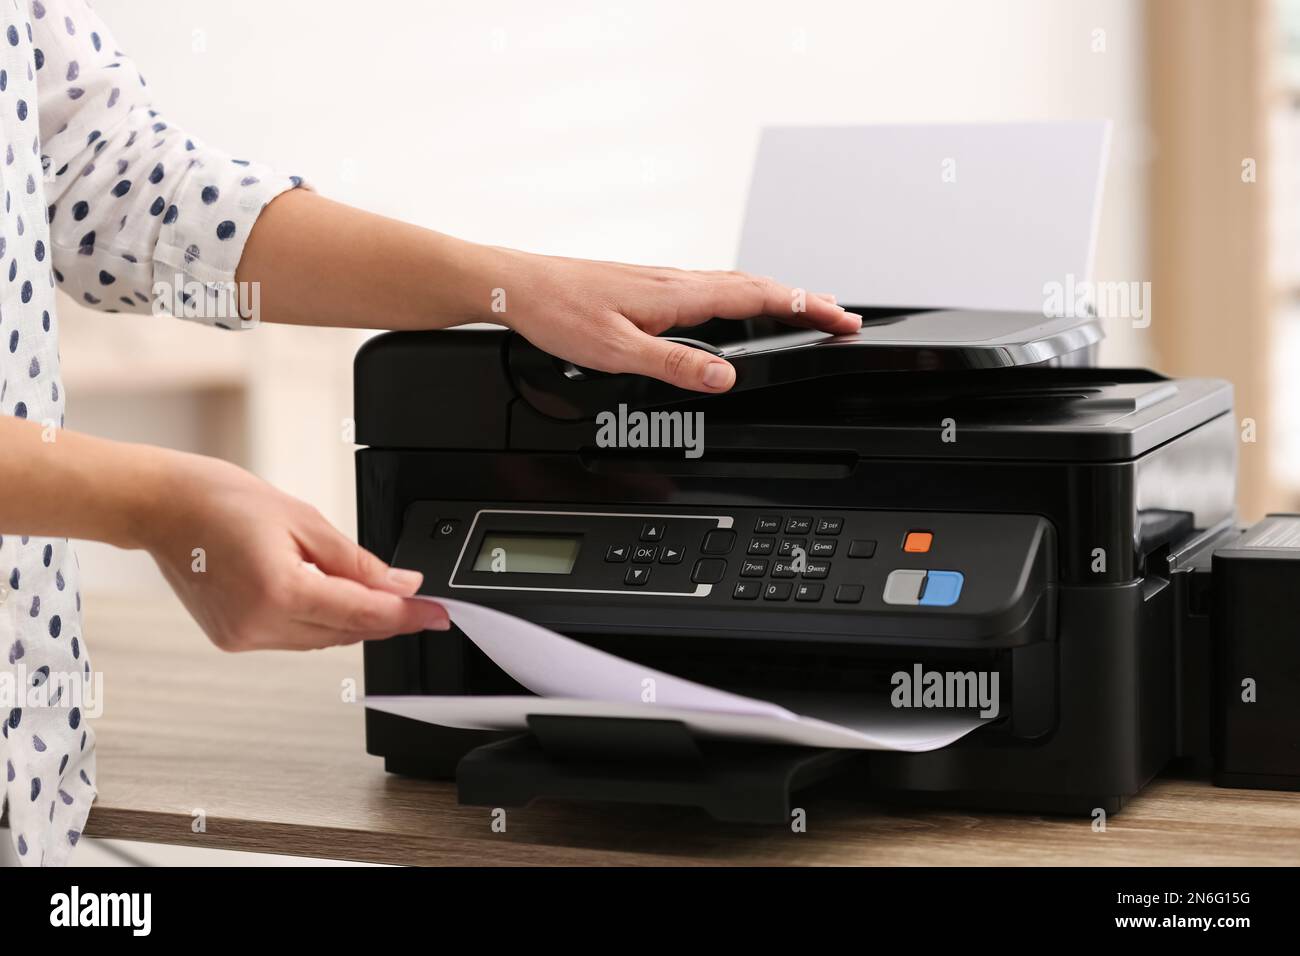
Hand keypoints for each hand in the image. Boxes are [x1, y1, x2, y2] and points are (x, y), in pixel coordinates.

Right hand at [138, 451, 448, 650]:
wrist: (164, 507)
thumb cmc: (223, 501)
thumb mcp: (305, 521)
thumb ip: (357, 562)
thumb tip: (401, 585)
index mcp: (279, 592)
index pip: (362, 614)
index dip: (407, 615)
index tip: (438, 614)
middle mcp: (258, 625)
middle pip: (345, 632)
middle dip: (385, 616)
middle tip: (417, 601)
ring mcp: (243, 637)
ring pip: (322, 640)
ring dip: (352, 620)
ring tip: (370, 591)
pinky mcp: (233, 639)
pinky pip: (295, 638)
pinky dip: (320, 622)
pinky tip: (329, 598)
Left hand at [487, 248, 862, 391]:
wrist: (519, 287)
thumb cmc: (558, 313)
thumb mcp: (617, 351)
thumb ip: (674, 366)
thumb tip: (726, 376)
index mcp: (677, 294)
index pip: (759, 296)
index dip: (805, 308)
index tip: (840, 319)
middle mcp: (675, 281)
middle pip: (757, 285)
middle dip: (803, 300)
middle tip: (838, 317)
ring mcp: (662, 282)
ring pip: (734, 284)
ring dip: (774, 296)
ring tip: (801, 310)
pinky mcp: (648, 288)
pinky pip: (711, 288)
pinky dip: (741, 296)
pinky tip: (733, 309)